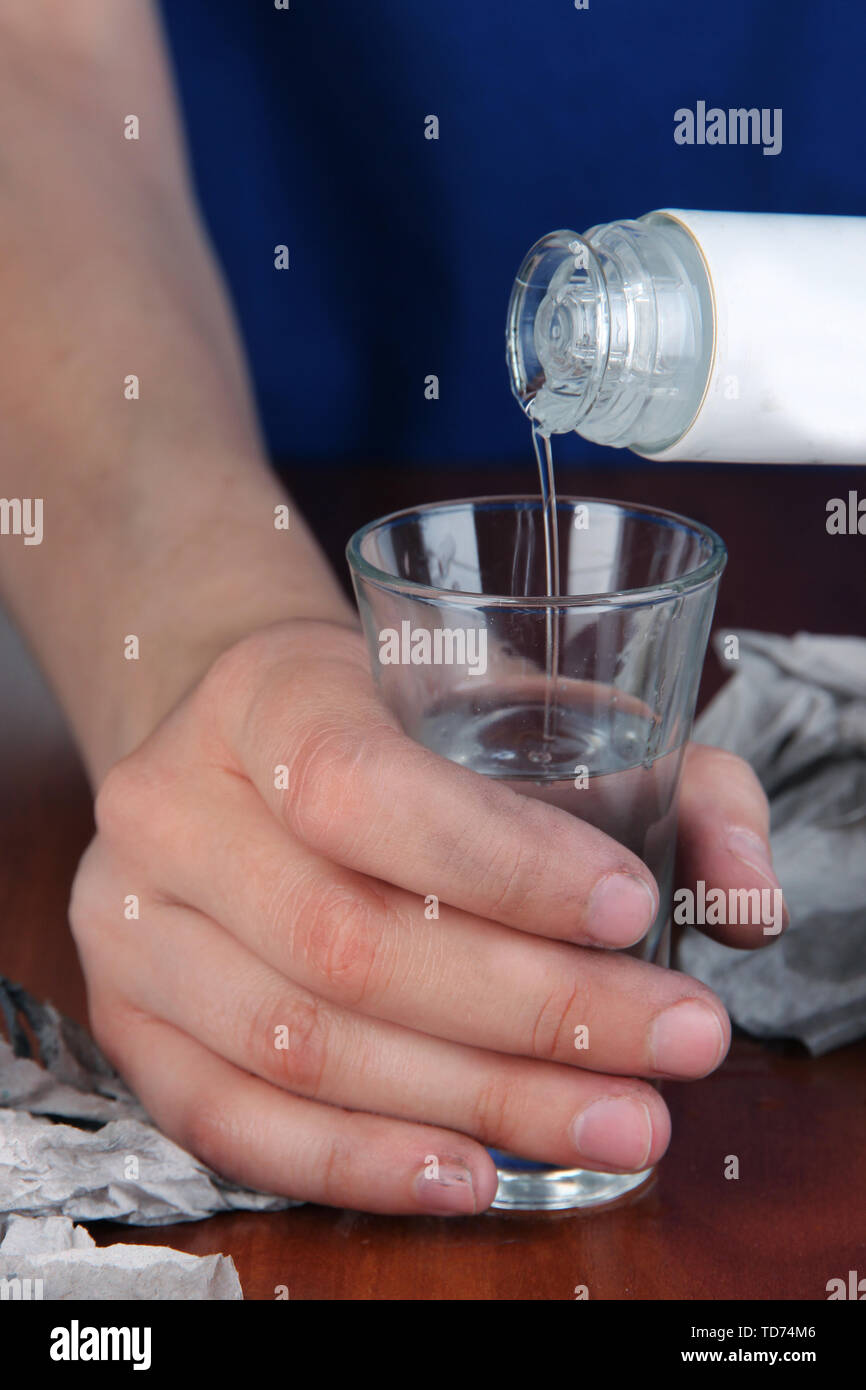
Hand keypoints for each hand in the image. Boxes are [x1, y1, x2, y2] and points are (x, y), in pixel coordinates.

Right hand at [70, 618, 782, 1214]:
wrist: (236, 744)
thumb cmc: (394, 721)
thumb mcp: (518, 701)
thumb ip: (663, 775)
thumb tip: (750, 903)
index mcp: (261, 696)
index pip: (359, 786)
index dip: (500, 862)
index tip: (632, 910)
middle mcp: (170, 805)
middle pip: (345, 941)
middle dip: (534, 1010)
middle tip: (677, 1043)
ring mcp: (131, 920)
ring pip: (301, 1046)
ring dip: (476, 1100)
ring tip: (616, 1119)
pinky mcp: (127, 1017)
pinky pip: (231, 1120)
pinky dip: (360, 1164)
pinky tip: (474, 1172)